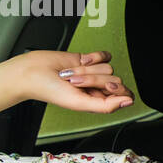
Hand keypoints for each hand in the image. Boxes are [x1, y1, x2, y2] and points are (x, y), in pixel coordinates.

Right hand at [17, 50, 134, 113]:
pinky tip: (80, 61)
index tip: (106, 87)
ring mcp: (95, 73)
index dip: (118, 90)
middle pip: (115, 80)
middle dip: (94, 79)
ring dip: (88, 70)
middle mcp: (98, 88)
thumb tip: (128, 102)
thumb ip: (106, 106)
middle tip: (76, 82)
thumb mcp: (79, 103)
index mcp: (99, 102)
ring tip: (71, 74)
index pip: (124, 96)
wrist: (33, 71)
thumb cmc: (50, 90)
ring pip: (108, 68)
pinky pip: (105, 56)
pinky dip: (93, 57)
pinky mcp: (91, 59)